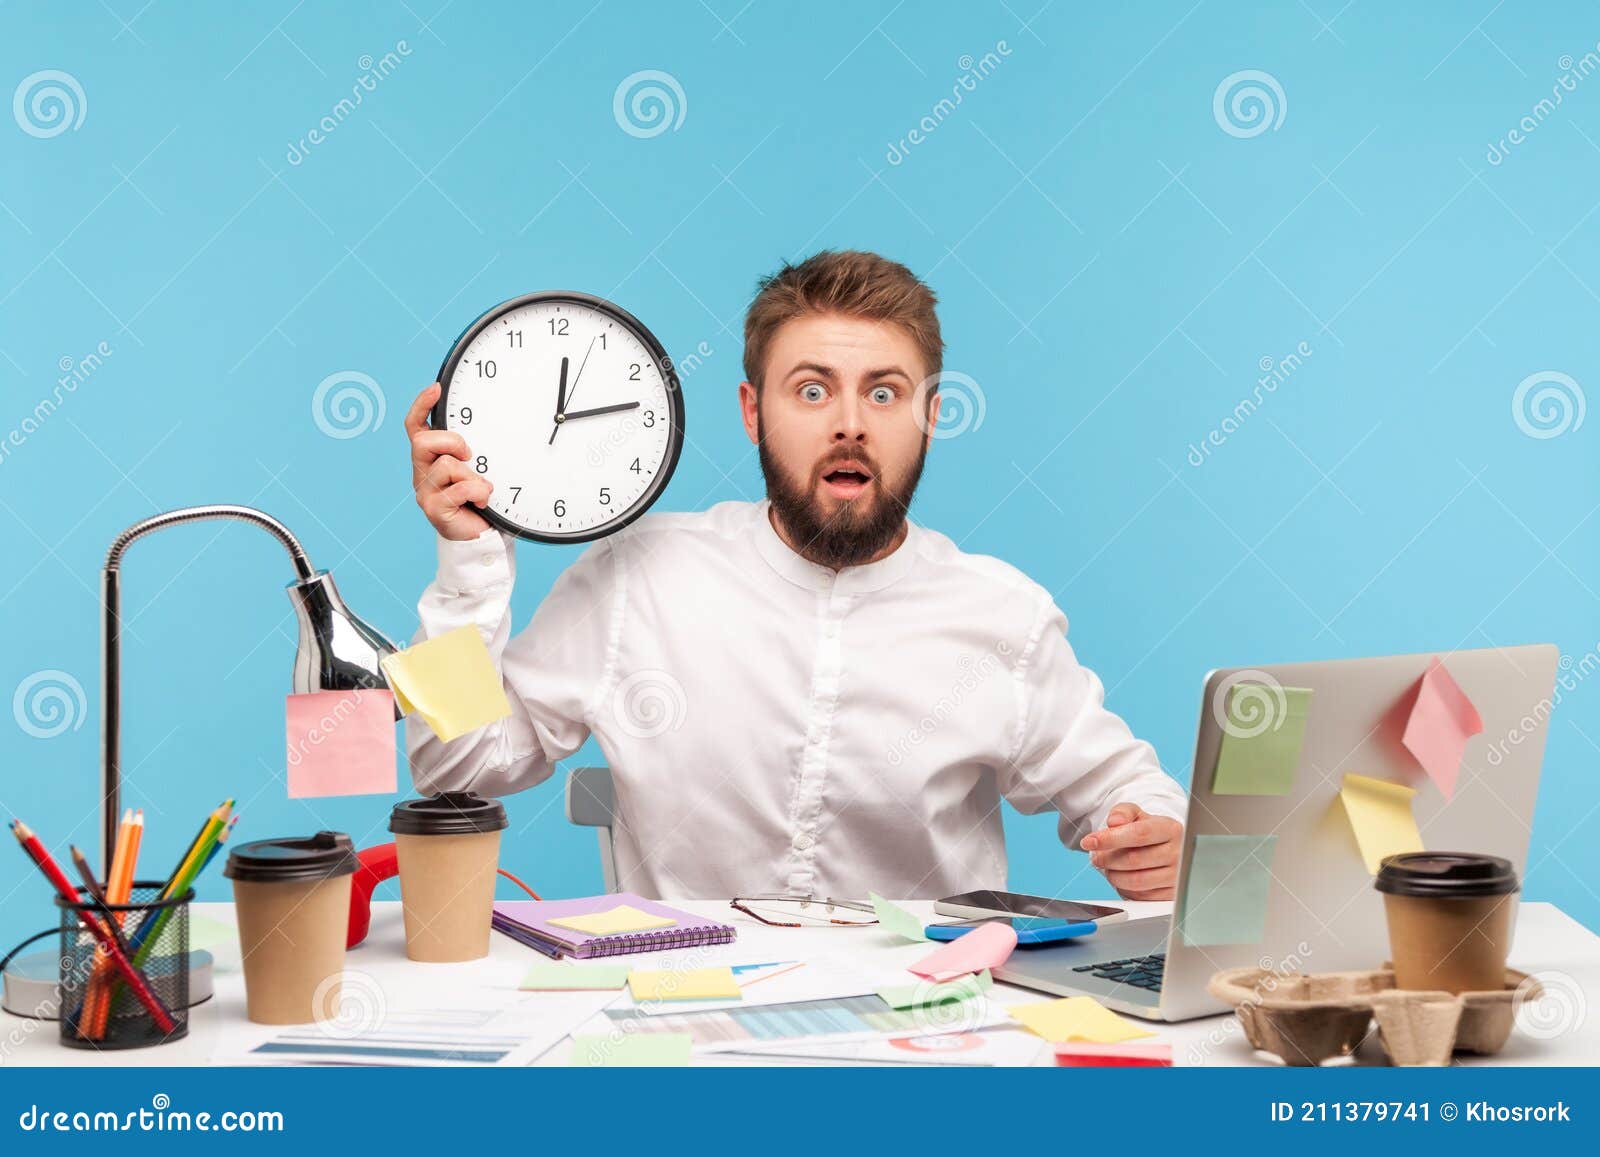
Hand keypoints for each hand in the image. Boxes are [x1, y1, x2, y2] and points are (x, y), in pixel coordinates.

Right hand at [406, 384, 492, 540]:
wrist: (482, 535)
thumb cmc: (481, 497)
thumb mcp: (479, 466)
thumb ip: (474, 448)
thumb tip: (486, 428)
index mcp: (430, 457)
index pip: (416, 425)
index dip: (422, 405)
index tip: (437, 388)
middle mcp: (422, 471)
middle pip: (423, 441)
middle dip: (450, 441)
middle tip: (469, 455)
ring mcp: (425, 491)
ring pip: (445, 466)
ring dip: (471, 475)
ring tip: (482, 488)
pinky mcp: (434, 509)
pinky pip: (458, 489)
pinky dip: (478, 492)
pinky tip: (483, 500)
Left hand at [1079, 803, 1183, 899]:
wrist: (1164, 848)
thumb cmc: (1148, 831)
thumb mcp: (1136, 815)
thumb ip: (1122, 812)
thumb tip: (1114, 822)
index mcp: (1171, 829)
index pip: (1139, 834)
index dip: (1110, 839)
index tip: (1089, 841)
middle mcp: (1178, 853)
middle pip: (1134, 860)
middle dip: (1107, 859)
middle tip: (1096, 857)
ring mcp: (1176, 876)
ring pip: (1135, 881)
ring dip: (1113, 875)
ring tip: (1108, 867)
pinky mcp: (1170, 895)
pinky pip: (1140, 896)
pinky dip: (1124, 888)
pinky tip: (1123, 877)